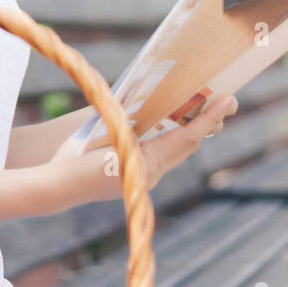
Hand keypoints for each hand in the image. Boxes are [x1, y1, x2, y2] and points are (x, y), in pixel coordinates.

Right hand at [45, 94, 238, 208]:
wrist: (58, 188)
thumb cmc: (76, 158)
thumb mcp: (102, 132)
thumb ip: (127, 118)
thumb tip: (150, 99)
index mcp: (145, 163)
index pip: (186, 137)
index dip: (209, 118)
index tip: (229, 101)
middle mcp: (152, 174)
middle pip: (188, 145)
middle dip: (208, 122)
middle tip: (224, 98)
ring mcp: (147, 178)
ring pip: (179, 151)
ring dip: (191, 129)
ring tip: (205, 105)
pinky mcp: (139, 177)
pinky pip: (165, 155)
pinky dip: (173, 137)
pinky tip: (173, 121)